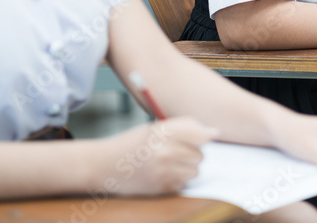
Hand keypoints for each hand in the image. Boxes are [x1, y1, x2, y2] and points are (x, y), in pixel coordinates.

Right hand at [103, 117, 217, 195]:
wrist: (102, 165)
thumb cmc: (130, 144)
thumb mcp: (153, 129)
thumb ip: (183, 128)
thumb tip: (214, 133)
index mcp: (162, 131)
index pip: (198, 133)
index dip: (204, 135)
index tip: (206, 137)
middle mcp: (163, 151)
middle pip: (200, 154)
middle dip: (193, 153)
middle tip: (178, 151)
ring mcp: (162, 172)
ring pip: (195, 171)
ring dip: (188, 168)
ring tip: (172, 163)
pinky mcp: (160, 188)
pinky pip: (184, 184)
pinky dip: (179, 180)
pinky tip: (164, 174)